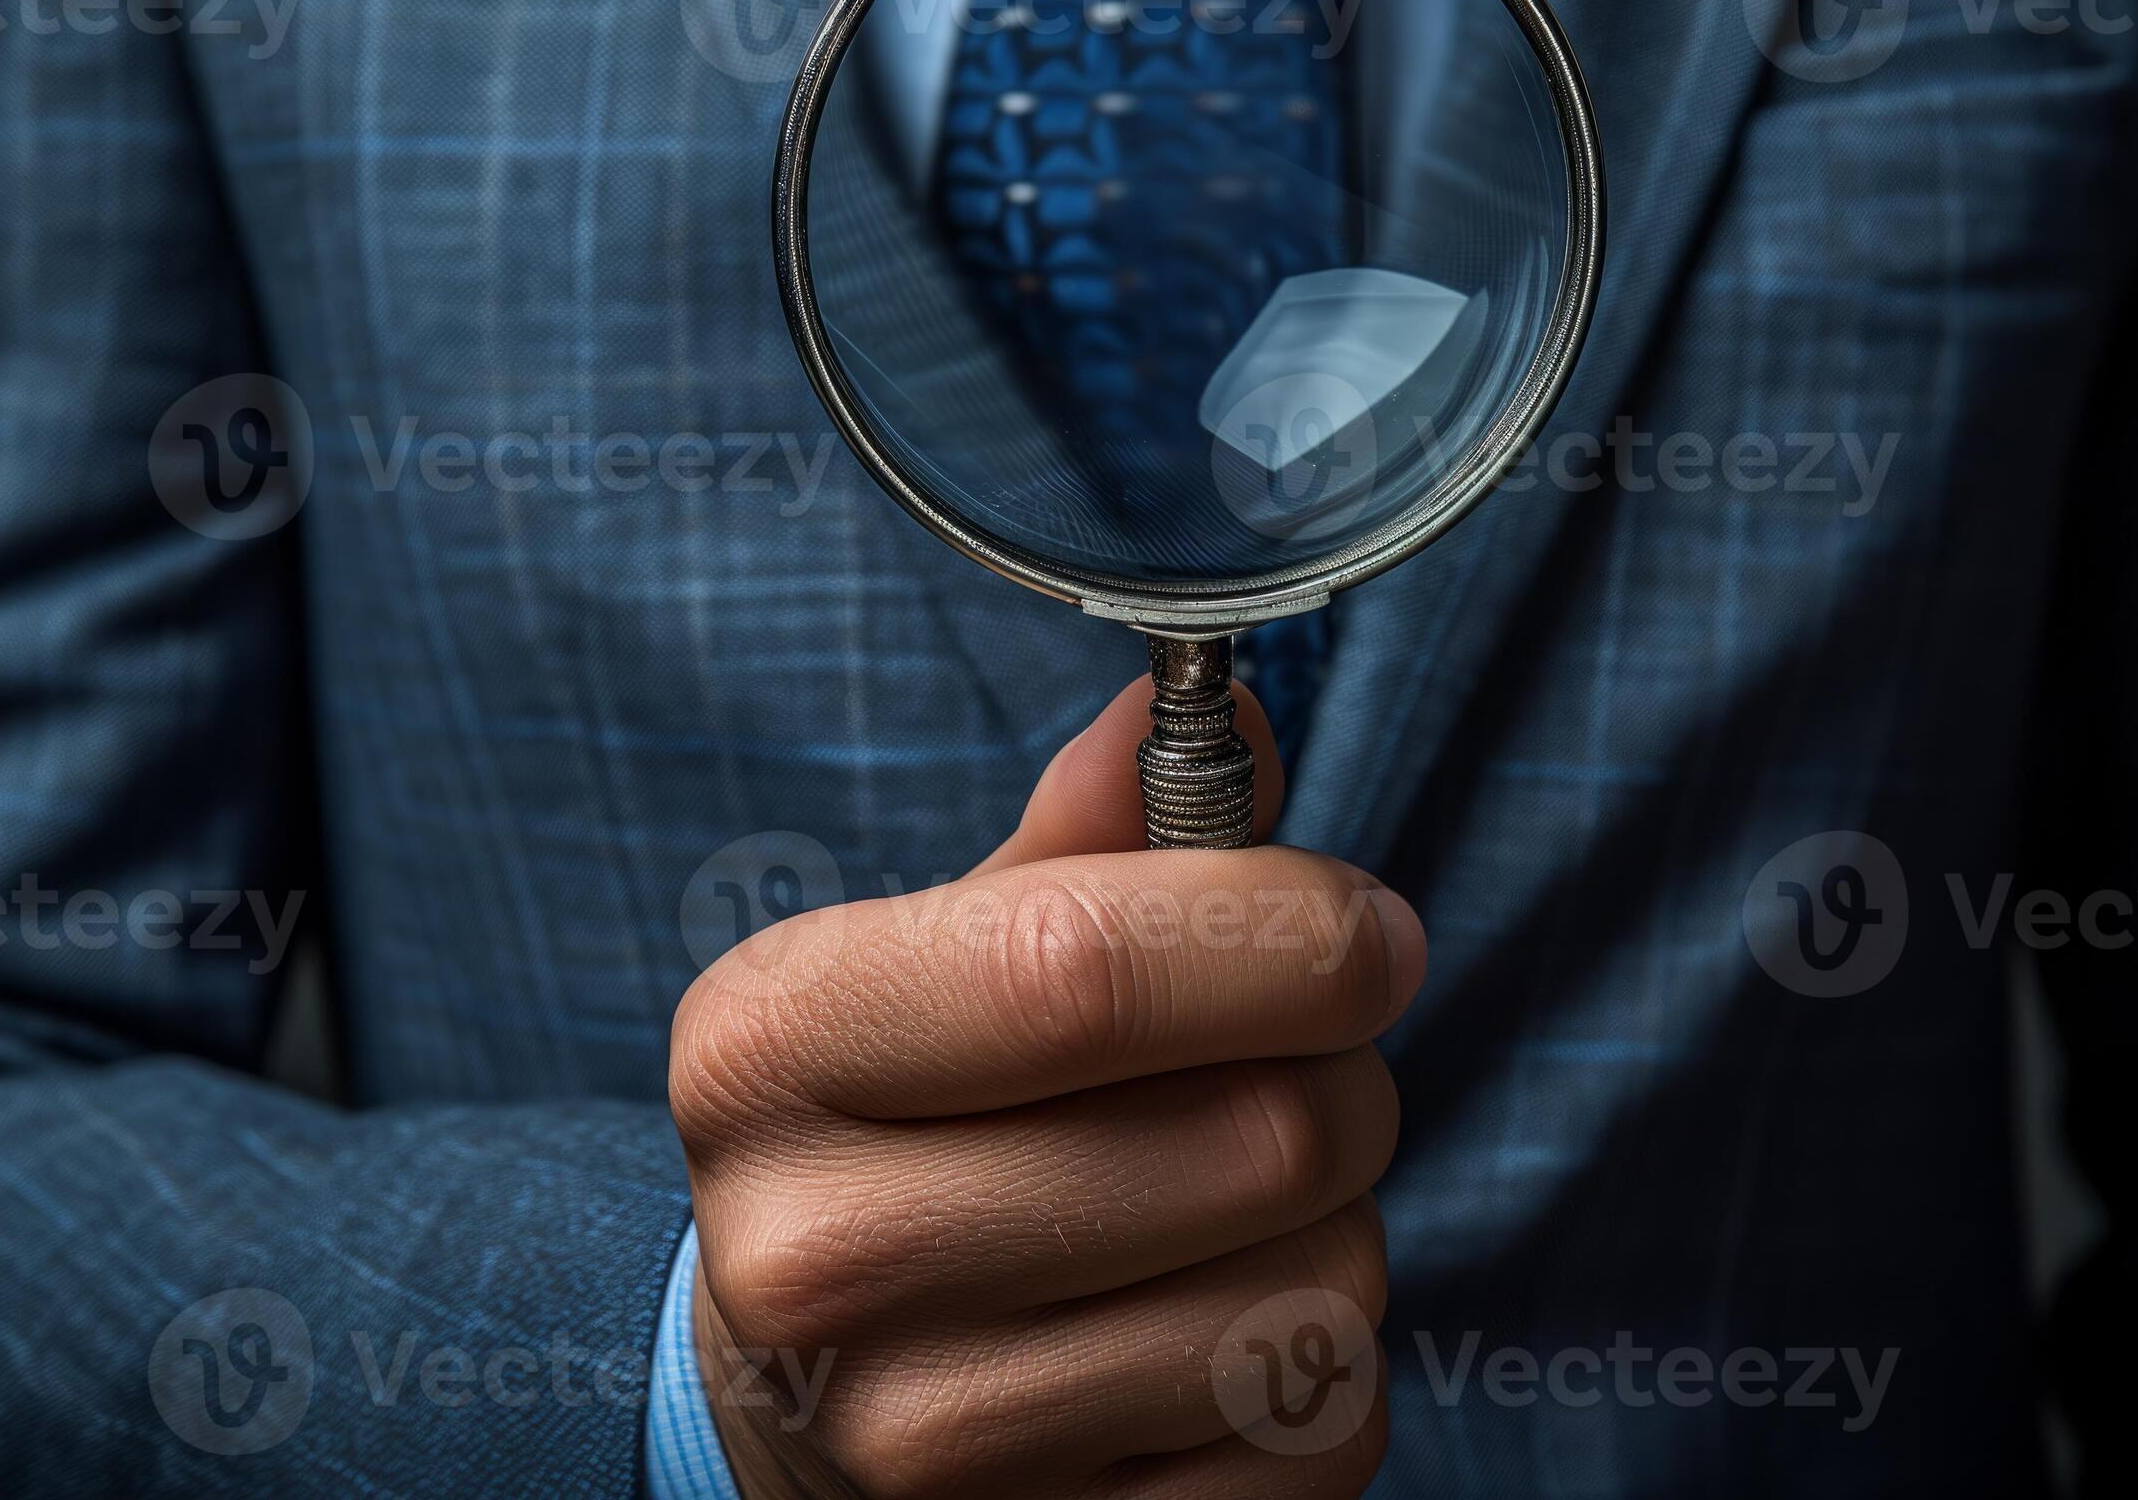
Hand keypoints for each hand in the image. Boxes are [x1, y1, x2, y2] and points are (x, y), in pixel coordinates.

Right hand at [670, 674, 1422, 1497]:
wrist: (788, 1398)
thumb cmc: (905, 1131)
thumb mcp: (939, 959)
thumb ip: (1090, 841)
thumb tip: (1231, 711)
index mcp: (770, 1052)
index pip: (1083, 968)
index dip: (1287, 933)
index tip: (1367, 932)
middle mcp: (815, 1259)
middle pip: (1252, 1136)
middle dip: (1337, 1081)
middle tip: (1295, 1074)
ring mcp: (921, 1443)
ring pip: (1317, 1300)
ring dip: (1338, 1237)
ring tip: (1236, 1218)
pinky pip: (1322, 1438)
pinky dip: (1322, 1382)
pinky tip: (1211, 1345)